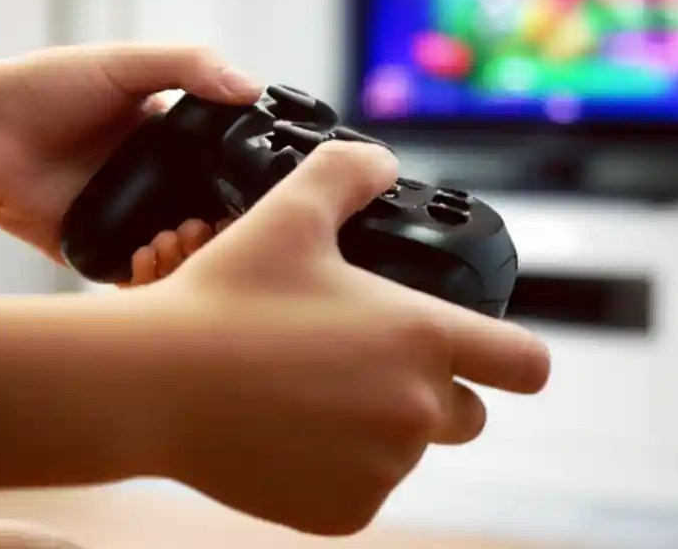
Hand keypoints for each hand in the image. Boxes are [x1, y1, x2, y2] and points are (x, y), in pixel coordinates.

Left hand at [0, 44, 261, 262]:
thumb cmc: (47, 88)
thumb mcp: (127, 63)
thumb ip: (192, 65)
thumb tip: (253, 88)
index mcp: (170, 144)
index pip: (225, 174)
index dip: (245, 190)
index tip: (251, 195)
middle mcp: (155, 186)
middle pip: (212, 222)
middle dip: (221, 231)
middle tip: (206, 223)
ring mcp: (128, 222)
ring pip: (183, 256)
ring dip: (191, 255)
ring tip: (177, 236)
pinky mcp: (99, 252)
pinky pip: (139, 281)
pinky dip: (154, 278)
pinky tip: (148, 253)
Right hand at [117, 141, 551, 535]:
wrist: (152, 383)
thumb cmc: (223, 297)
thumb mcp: (289, 212)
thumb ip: (348, 174)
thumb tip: (380, 163)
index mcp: (422, 338)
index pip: (526, 363)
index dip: (517, 355)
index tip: (494, 350)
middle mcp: (416, 411)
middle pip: (469, 414)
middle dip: (435, 390)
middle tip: (369, 362)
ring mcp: (381, 469)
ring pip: (406, 451)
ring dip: (377, 428)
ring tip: (310, 391)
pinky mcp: (342, 513)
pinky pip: (362, 489)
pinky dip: (338, 469)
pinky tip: (289, 432)